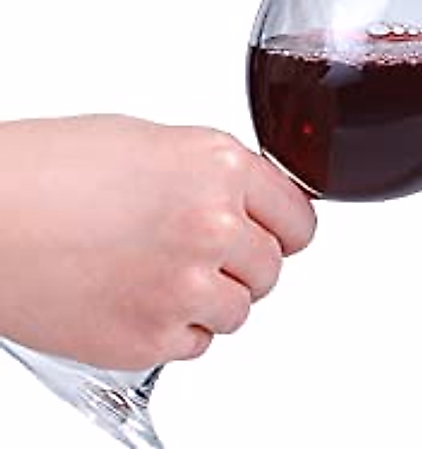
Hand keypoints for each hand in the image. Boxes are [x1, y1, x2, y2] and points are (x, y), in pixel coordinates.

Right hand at [0, 116, 315, 369]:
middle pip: (272, 268)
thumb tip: (250, 200)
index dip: (281, 228)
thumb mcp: (158, 143)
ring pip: (239, 311)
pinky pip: (193, 346)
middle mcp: (213, 226)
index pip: (299, 218)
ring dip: (210, 300)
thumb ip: (216, 174)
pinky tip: (134, 299)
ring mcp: (183, 286)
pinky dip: (171, 332)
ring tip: (159, 274)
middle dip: (242, 264)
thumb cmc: (54, 169)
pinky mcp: (147, 339)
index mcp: (223, 168)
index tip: (271, 234)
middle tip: (199, 254)